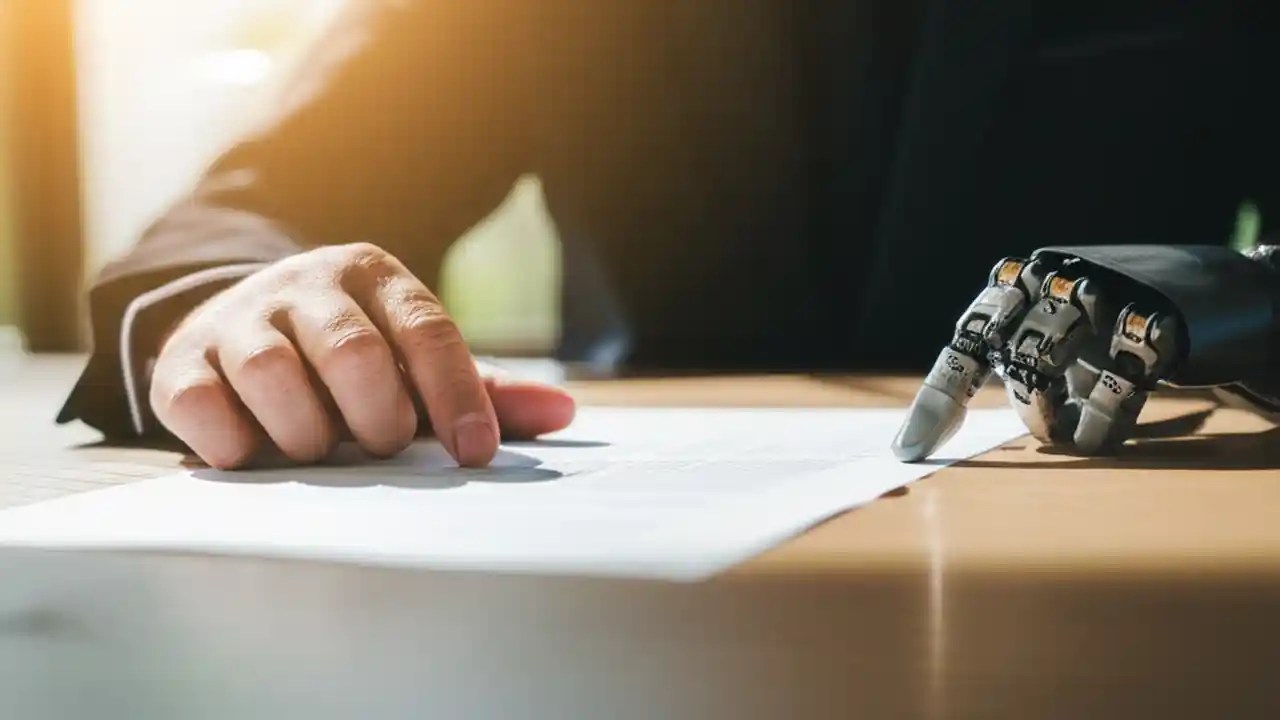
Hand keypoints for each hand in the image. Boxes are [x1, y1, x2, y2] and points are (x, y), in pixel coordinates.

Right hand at [149, 243, 575, 469]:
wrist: (241, 326)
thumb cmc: (350, 358)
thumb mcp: (414, 362)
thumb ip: (479, 390)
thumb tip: (564, 414)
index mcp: (377, 278)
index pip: (429, 333)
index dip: (457, 398)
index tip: (476, 454)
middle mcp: (308, 285)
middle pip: (354, 352)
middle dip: (377, 418)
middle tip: (380, 445)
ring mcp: (241, 317)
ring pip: (274, 372)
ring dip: (306, 433)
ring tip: (317, 448)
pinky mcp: (182, 359)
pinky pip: (199, 400)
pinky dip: (231, 440)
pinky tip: (253, 454)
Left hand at [892, 254, 1178, 461]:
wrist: (1232, 295)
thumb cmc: (1121, 330)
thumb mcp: (1065, 339)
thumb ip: (1019, 365)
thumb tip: (945, 431)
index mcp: (1021, 279)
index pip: (968, 339)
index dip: (939, 397)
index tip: (910, 449)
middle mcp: (1055, 277)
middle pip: (1007, 354)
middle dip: (1024, 405)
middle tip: (1050, 429)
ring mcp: (1106, 294)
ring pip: (1043, 367)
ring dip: (1050, 419)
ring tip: (1071, 432)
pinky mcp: (1157, 323)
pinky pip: (1111, 393)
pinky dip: (1102, 427)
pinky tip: (1105, 433)